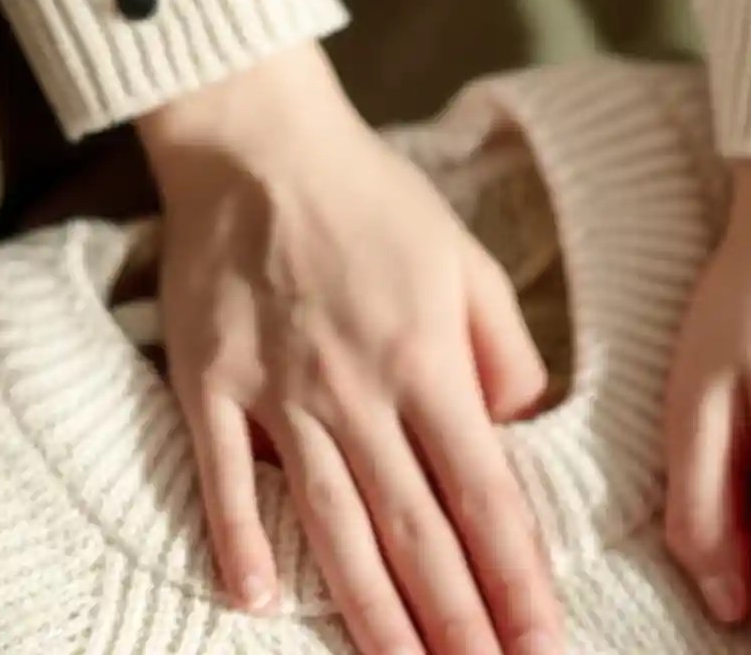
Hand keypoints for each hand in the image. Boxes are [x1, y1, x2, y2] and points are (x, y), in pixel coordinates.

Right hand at [139, 43, 562, 654]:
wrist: (261, 146)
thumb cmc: (373, 202)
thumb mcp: (467, 260)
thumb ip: (503, 350)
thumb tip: (519, 424)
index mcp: (429, 364)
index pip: (487, 496)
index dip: (518, 579)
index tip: (540, 642)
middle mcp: (358, 394)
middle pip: (416, 533)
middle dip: (457, 623)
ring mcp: (278, 396)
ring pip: (332, 527)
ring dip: (371, 613)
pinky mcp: (210, 387)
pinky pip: (223, 479)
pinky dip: (237, 542)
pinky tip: (255, 604)